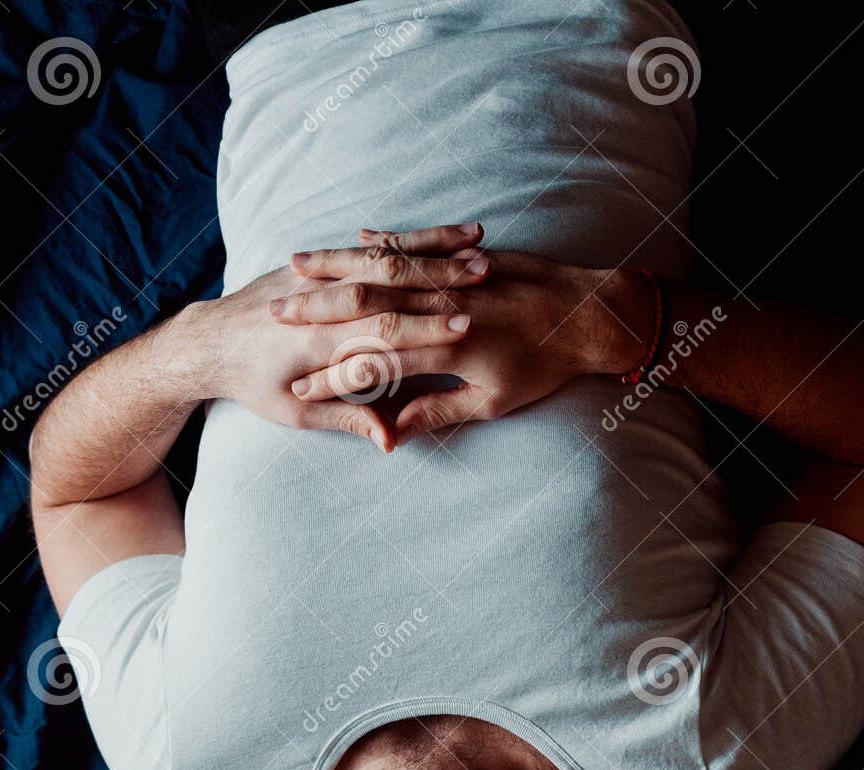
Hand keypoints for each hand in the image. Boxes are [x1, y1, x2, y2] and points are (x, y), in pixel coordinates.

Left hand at [200, 224, 490, 449]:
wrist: (206, 341)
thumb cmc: (252, 383)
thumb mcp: (296, 414)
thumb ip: (349, 420)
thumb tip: (391, 440)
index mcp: (324, 340)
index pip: (386, 331)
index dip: (428, 329)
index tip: (468, 329)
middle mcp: (329, 301)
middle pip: (395, 287)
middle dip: (444, 282)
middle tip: (491, 278)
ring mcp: (327, 276)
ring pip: (390, 258)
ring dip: (437, 255)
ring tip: (483, 255)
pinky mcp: (326, 264)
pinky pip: (376, 247)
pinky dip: (416, 242)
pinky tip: (453, 237)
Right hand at [273, 230, 654, 440]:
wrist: (593, 314)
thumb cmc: (544, 366)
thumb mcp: (493, 402)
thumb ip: (439, 412)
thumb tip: (393, 436)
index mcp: (446, 348)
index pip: (374, 363)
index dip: (330, 377)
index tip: (292, 387)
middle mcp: (443, 304)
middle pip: (363, 308)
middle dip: (313, 313)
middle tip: (270, 318)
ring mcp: (454, 273)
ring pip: (382, 267)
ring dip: (335, 269)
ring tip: (294, 271)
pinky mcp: (459, 251)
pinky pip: (415, 243)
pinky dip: (384, 241)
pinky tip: (354, 238)